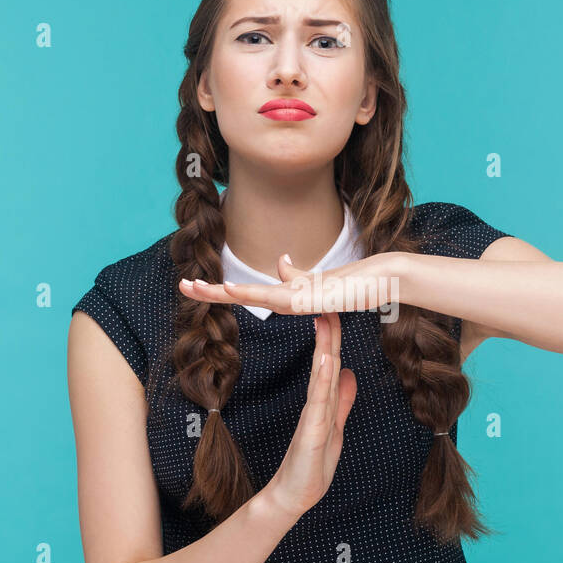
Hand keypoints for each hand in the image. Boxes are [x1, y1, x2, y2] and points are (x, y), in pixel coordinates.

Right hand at [180, 251, 406, 315]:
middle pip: (242, 297)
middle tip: (181, 288)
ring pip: (252, 298)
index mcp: (287, 296)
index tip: (193, 284)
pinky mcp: (310, 300)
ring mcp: (298, 302)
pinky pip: (274, 296)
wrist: (381, 281)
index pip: (247, 293)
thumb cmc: (352, 281)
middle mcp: (288, 302)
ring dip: (222, 293)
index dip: (220, 289)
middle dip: (211, 294)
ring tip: (193, 287)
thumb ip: (295, 272)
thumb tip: (280, 260)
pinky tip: (231, 288)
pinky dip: (251, 293)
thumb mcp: (316, 276)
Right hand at [265, 310, 357, 517]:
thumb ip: (340, 401)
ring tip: (325, 322)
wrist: (291, 497)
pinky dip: (322, 380)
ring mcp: (312, 418)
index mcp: (321, 403)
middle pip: (323, 364)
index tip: (334, 313)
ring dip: (323, 349)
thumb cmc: (310, 466)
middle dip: (327, 335)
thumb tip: (348, 373)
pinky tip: (326, 361)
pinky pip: (318, 402)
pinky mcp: (310, 433)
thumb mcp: (333, 427)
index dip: (332, 339)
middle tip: (327, 303)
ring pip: (319, 377)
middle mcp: (315, 405)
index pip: (329, 365)